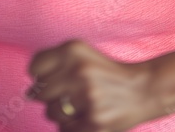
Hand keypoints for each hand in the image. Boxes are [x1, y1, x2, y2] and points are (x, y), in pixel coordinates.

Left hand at [28, 40, 156, 131]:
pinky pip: (64, 129)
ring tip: (81, 106)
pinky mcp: (94, 121)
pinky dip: (73, 126)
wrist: (145, 89)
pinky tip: (88, 116)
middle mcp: (79, 70)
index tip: (54, 79)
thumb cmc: (107, 74)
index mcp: (74, 50)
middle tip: (71, 94)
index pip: (35, 68)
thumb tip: (28, 94)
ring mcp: (87, 97)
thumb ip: (54, 65)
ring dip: (62, 113)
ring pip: (50, 113)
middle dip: (51, 96)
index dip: (41, 77)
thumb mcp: (82, 56)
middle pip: (39, 93)